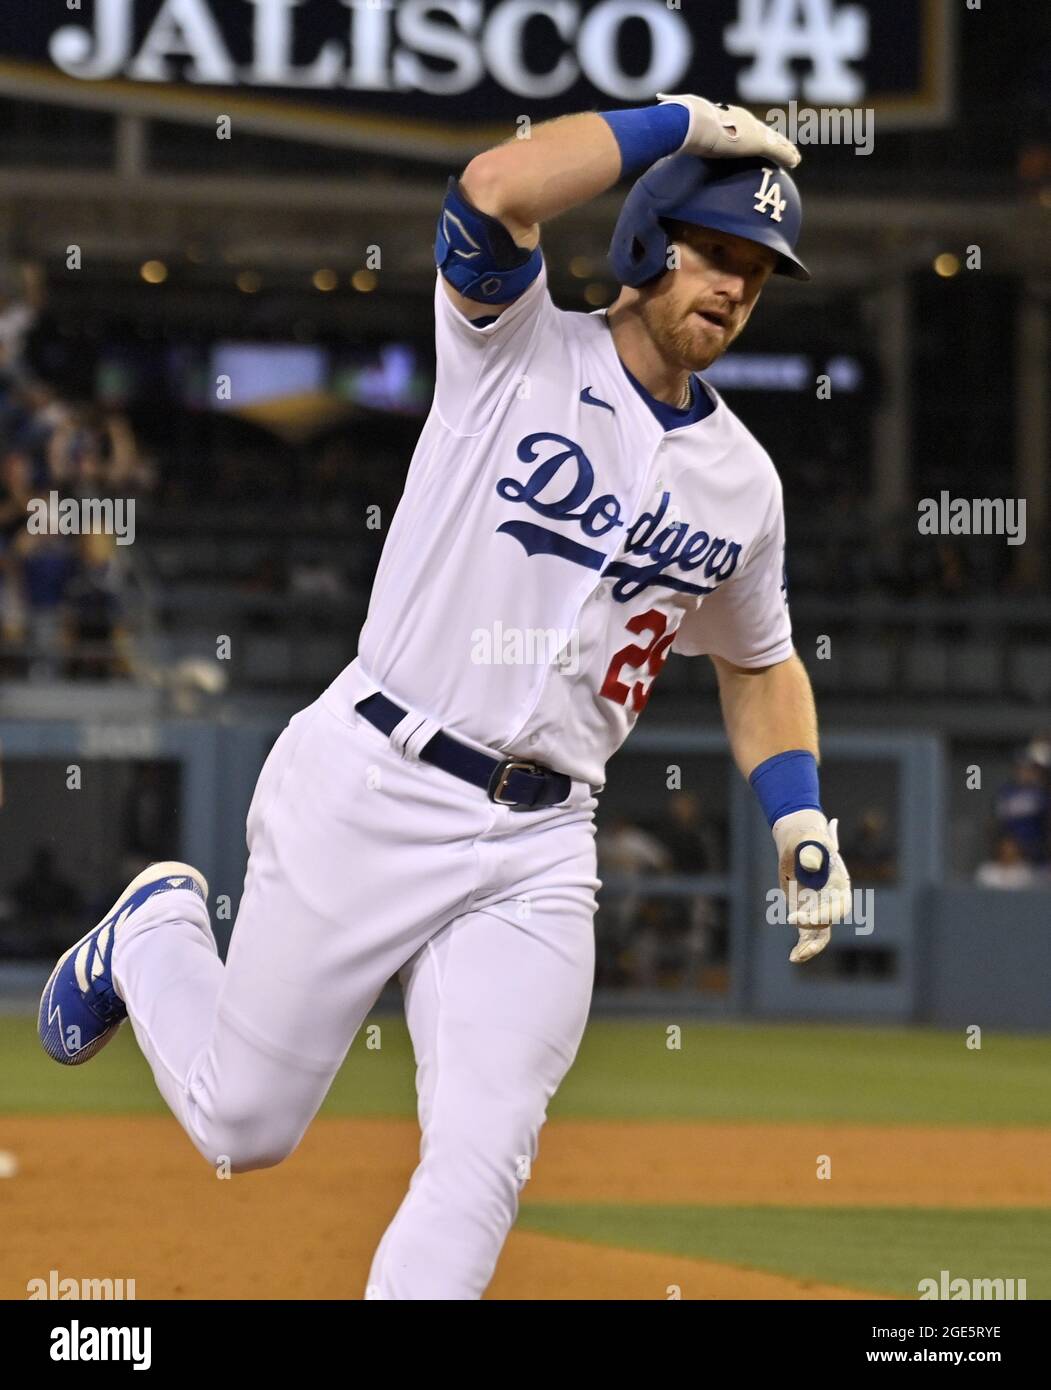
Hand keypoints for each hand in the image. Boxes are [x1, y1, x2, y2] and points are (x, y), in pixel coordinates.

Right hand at [656, 94, 800, 168]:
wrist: (689, 124)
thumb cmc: (681, 123)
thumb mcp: (677, 123)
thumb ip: (671, 123)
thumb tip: (655, 115)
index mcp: (727, 116)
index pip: (743, 126)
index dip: (751, 133)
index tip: (755, 139)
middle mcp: (743, 120)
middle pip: (762, 131)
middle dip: (773, 138)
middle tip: (781, 146)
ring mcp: (751, 131)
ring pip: (775, 140)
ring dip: (785, 148)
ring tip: (794, 157)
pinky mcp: (757, 142)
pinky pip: (778, 151)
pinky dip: (787, 156)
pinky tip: (796, 162)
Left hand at [771, 809, 851, 963]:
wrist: (799, 843)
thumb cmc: (806, 839)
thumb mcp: (807, 841)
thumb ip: (811, 852)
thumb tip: (809, 863)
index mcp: (839, 884)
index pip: (838, 906)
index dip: (821, 915)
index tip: (794, 917)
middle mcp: (833, 899)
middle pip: (829, 922)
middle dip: (814, 930)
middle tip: (793, 929)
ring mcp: (820, 908)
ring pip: (821, 934)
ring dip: (810, 947)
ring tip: (795, 956)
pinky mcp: (807, 913)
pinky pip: (808, 935)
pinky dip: (802, 946)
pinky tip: (793, 957)